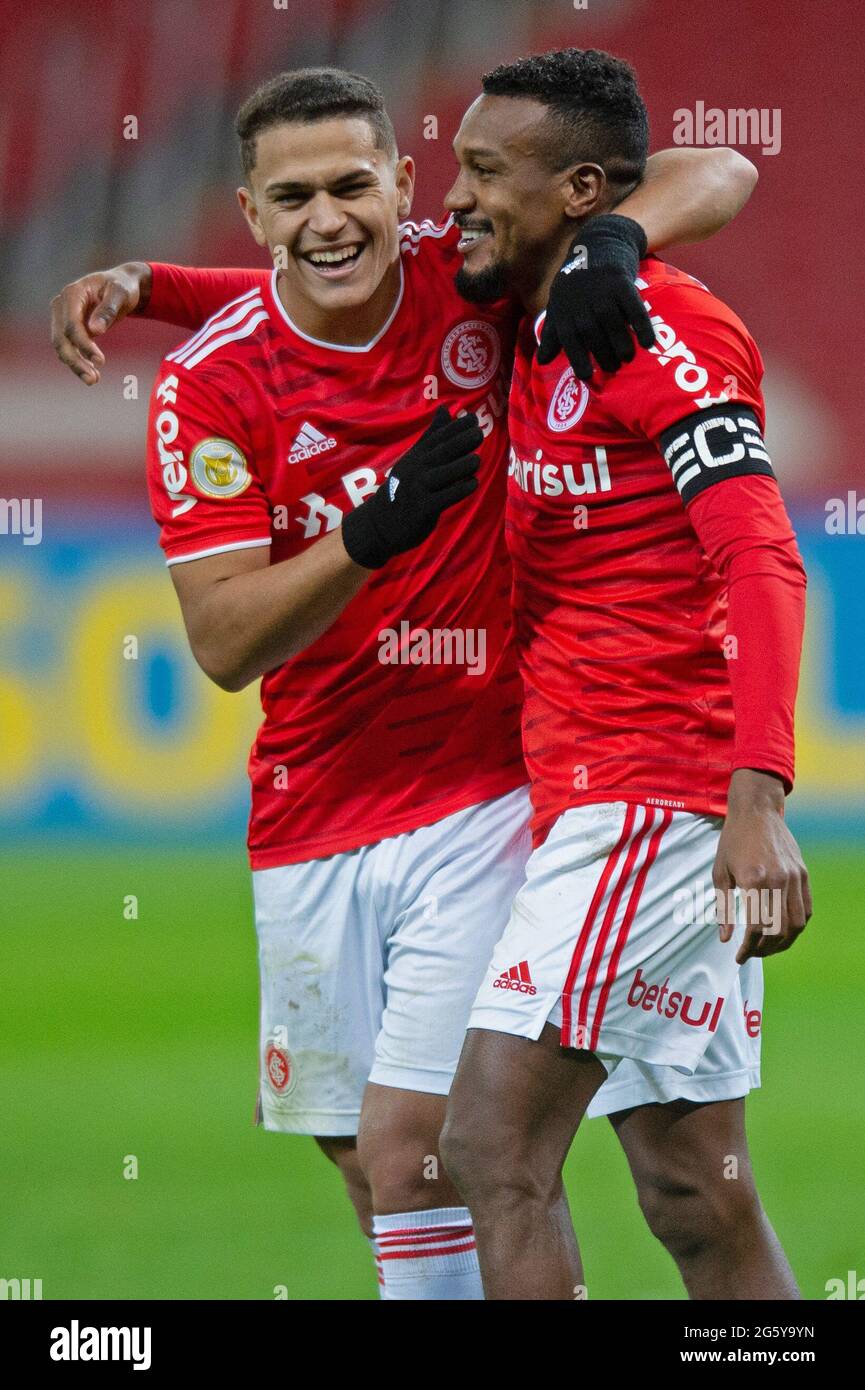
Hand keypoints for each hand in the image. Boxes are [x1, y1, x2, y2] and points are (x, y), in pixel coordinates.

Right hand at [50, 261, 151, 383]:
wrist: (120, 285)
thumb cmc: (122, 287)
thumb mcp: (120, 293)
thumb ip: (108, 310)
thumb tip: (95, 330)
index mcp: (72, 294)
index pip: (72, 325)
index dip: (84, 345)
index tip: (101, 361)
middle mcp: (61, 305)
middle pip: (61, 339)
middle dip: (75, 361)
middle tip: (93, 380)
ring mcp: (62, 317)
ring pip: (62, 347)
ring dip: (75, 365)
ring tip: (94, 380)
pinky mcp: (68, 328)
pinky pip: (69, 348)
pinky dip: (78, 361)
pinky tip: (93, 374)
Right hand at [341, 407, 481, 568]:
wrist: (380, 523)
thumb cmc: (404, 488)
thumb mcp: (414, 459)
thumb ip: (431, 436)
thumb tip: (445, 408)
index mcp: (416, 456)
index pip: (437, 438)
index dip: (455, 427)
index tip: (473, 418)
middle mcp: (416, 470)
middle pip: (441, 452)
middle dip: (461, 441)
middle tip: (479, 433)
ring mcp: (419, 489)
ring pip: (444, 474)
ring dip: (462, 466)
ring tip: (477, 460)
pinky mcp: (423, 509)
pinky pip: (445, 497)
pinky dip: (460, 490)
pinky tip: (472, 483)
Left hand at [537, 214, 655, 379]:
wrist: (598, 243)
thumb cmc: (576, 281)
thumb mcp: (559, 304)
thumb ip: (553, 333)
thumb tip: (541, 361)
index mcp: (564, 309)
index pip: (569, 340)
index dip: (578, 359)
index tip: (588, 376)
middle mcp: (581, 301)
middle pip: (592, 335)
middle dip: (603, 355)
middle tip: (614, 368)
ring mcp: (601, 291)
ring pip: (612, 323)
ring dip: (621, 344)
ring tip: (627, 358)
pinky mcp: (620, 282)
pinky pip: (633, 308)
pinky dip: (642, 326)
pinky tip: (648, 342)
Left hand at [713, 769, 812, 963]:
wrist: (756, 812)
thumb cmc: (733, 842)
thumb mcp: (720, 873)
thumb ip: (724, 908)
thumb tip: (725, 938)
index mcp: (753, 880)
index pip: (756, 927)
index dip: (748, 948)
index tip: (739, 957)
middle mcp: (778, 880)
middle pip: (778, 930)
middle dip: (764, 950)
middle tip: (751, 954)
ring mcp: (794, 877)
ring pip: (796, 924)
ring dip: (783, 943)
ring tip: (767, 948)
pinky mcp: (803, 874)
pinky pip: (806, 909)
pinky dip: (797, 926)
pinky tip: (783, 932)